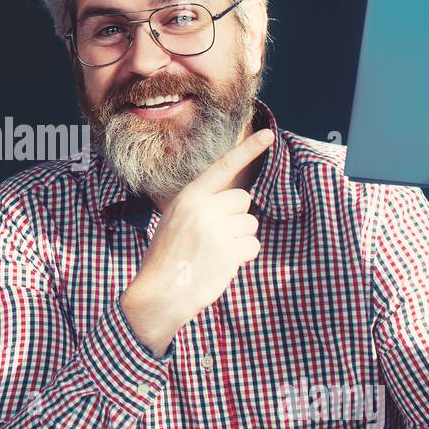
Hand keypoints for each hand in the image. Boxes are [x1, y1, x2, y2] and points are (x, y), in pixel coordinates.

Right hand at [122, 128, 275, 354]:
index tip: (270, 134)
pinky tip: (222, 264)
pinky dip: (243, 256)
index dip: (248, 149)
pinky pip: (253, 245)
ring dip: (240, 239)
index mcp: (188, 197)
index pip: (223, 167)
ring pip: (250, 223)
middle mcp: (203, 209)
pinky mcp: (229, 252)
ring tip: (215, 253)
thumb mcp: (174, 220)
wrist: (159, 294)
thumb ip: (201, 205)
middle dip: (236, 218)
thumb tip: (235, 201)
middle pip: (243, 200)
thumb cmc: (168, 258)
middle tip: (215, 237)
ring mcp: (216, 230)